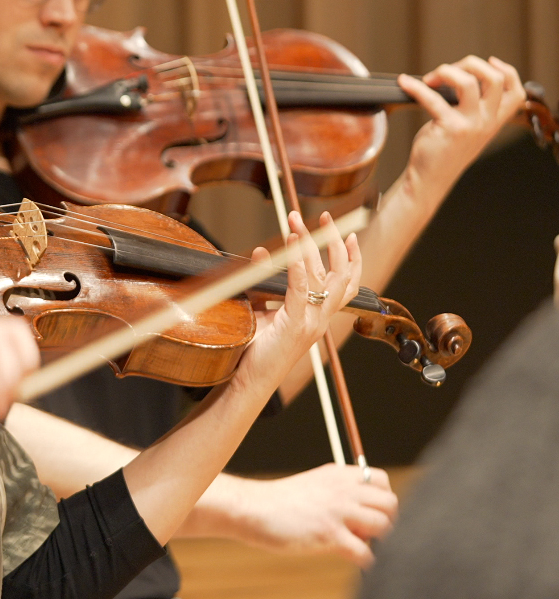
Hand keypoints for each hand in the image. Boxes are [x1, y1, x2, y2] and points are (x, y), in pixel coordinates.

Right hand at [232, 464, 397, 566]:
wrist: (253, 508)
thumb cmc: (279, 502)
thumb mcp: (314, 485)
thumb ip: (339, 494)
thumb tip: (364, 516)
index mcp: (338, 475)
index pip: (381, 480)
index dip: (383, 498)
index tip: (372, 511)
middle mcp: (342, 490)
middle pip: (390, 503)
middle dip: (387, 520)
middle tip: (370, 532)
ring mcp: (338, 512)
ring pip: (384, 526)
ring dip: (378, 540)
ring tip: (359, 544)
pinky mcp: (330, 535)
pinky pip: (366, 553)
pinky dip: (366, 561)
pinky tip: (355, 560)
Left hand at [243, 211, 361, 380]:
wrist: (247, 383)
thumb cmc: (254, 351)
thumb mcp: (261, 310)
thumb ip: (265, 283)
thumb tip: (262, 252)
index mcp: (317, 316)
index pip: (345, 282)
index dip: (350, 256)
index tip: (347, 232)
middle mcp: (320, 318)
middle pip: (341, 273)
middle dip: (334, 240)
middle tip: (324, 215)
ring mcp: (311, 323)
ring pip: (323, 275)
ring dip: (311, 243)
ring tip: (297, 221)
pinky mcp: (296, 325)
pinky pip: (300, 286)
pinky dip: (296, 261)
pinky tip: (290, 243)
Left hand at [397, 55, 524, 207]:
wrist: (429, 180)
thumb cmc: (444, 151)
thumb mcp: (468, 129)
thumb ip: (473, 108)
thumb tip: (459, 76)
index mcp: (496, 122)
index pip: (517, 91)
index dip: (506, 71)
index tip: (488, 62)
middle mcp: (487, 122)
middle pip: (494, 78)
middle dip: (469, 65)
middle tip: (446, 72)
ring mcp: (470, 125)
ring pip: (468, 82)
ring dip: (446, 71)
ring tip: (429, 79)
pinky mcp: (449, 129)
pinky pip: (432, 98)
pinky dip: (415, 87)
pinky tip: (404, 83)